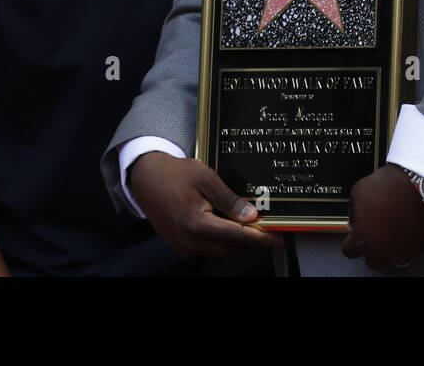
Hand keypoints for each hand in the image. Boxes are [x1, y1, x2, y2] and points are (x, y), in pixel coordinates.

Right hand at [129, 151, 281, 256]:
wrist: (145, 178)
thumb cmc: (175, 174)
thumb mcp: (206, 178)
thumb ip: (229, 200)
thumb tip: (250, 217)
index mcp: (196, 224)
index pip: (237, 236)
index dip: (260, 237)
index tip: (278, 236)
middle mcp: (189, 241)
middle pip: (231, 248)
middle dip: (252, 240)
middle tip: (268, 227)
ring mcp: (183, 246)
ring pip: (220, 250)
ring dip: (237, 240)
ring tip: (251, 224)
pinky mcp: (180, 245)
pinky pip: (208, 247)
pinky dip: (222, 239)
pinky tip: (229, 224)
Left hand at [341, 164, 423, 268]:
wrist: (421, 180)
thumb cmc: (391, 184)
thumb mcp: (358, 191)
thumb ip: (354, 212)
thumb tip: (356, 220)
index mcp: (363, 240)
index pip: (349, 251)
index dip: (352, 239)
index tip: (357, 233)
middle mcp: (383, 251)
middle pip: (372, 259)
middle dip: (373, 245)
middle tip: (376, 228)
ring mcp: (404, 251)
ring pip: (395, 257)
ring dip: (393, 245)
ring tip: (395, 225)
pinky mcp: (422, 247)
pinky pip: (413, 248)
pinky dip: (410, 239)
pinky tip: (408, 222)